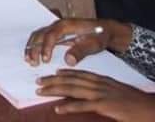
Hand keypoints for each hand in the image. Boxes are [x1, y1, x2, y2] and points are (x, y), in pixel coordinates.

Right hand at [26, 19, 131, 65]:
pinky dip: (34, 46)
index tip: (45, 60)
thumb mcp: (94, 44)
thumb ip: (81, 51)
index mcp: (67, 25)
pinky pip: (40, 37)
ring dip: (31, 47)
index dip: (46, 48)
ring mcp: (55, 27)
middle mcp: (58, 24)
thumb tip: (68, 60)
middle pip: (40, 34)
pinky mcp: (55, 32)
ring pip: (38, 35)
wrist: (104, 30)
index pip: (51, 35)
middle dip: (34, 48)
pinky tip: (32, 55)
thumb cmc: (100, 36)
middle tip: (33, 63)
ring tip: (29, 60)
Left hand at [37, 70, 154, 119]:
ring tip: (40, 91)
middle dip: (53, 80)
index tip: (52, 73)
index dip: (65, 73)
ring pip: (72, 89)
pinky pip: (82, 105)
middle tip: (38, 81)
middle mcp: (99, 84)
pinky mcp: (104, 105)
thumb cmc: (137, 103)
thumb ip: (106, 91)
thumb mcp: (119, 93)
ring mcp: (101, 94)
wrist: (150, 108)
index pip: (80, 74)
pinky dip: (68, 106)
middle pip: (71, 80)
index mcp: (103, 80)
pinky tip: (57, 108)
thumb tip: (96, 96)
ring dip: (54, 90)